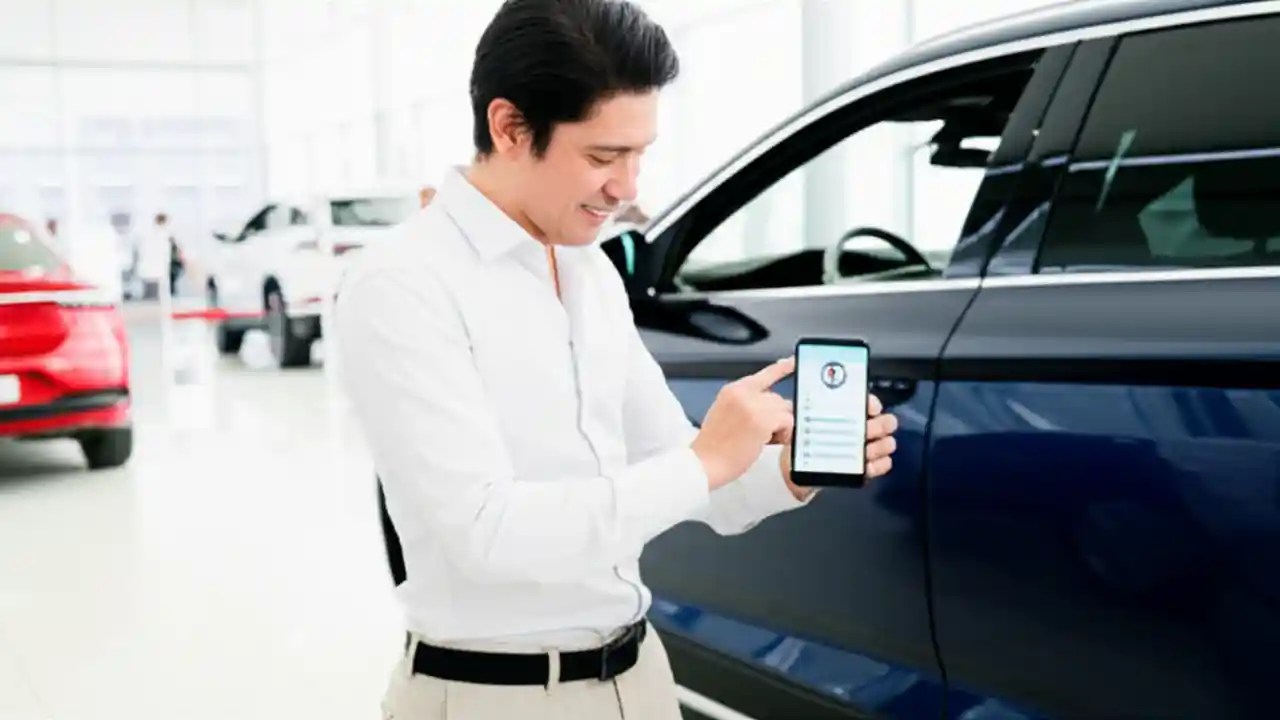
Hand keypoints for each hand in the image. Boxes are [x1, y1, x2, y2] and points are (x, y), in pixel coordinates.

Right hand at [692, 357, 795, 490]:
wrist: (704, 463)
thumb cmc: (713, 447)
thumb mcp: (725, 414)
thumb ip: (746, 404)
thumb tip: (772, 408)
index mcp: (732, 390)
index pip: (763, 374)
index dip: (781, 368)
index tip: (793, 361)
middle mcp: (743, 393)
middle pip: (778, 398)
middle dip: (776, 416)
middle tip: (763, 435)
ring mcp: (754, 405)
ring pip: (784, 410)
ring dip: (779, 427)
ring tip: (762, 441)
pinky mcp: (763, 420)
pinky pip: (787, 422)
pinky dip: (783, 434)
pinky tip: (766, 443)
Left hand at [780, 392, 899, 499]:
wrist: (792, 471)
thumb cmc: (800, 439)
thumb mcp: (800, 420)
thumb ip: (804, 410)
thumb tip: (801, 406)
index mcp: (848, 411)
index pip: (868, 402)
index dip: (872, 403)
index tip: (870, 408)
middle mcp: (862, 427)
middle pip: (886, 422)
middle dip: (880, 425)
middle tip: (868, 430)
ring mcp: (866, 448)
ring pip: (887, 443)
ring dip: (879, 446)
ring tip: (865, 450)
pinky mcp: (866, 467)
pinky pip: (883, 465)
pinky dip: (878, 465)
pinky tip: (866, 466)